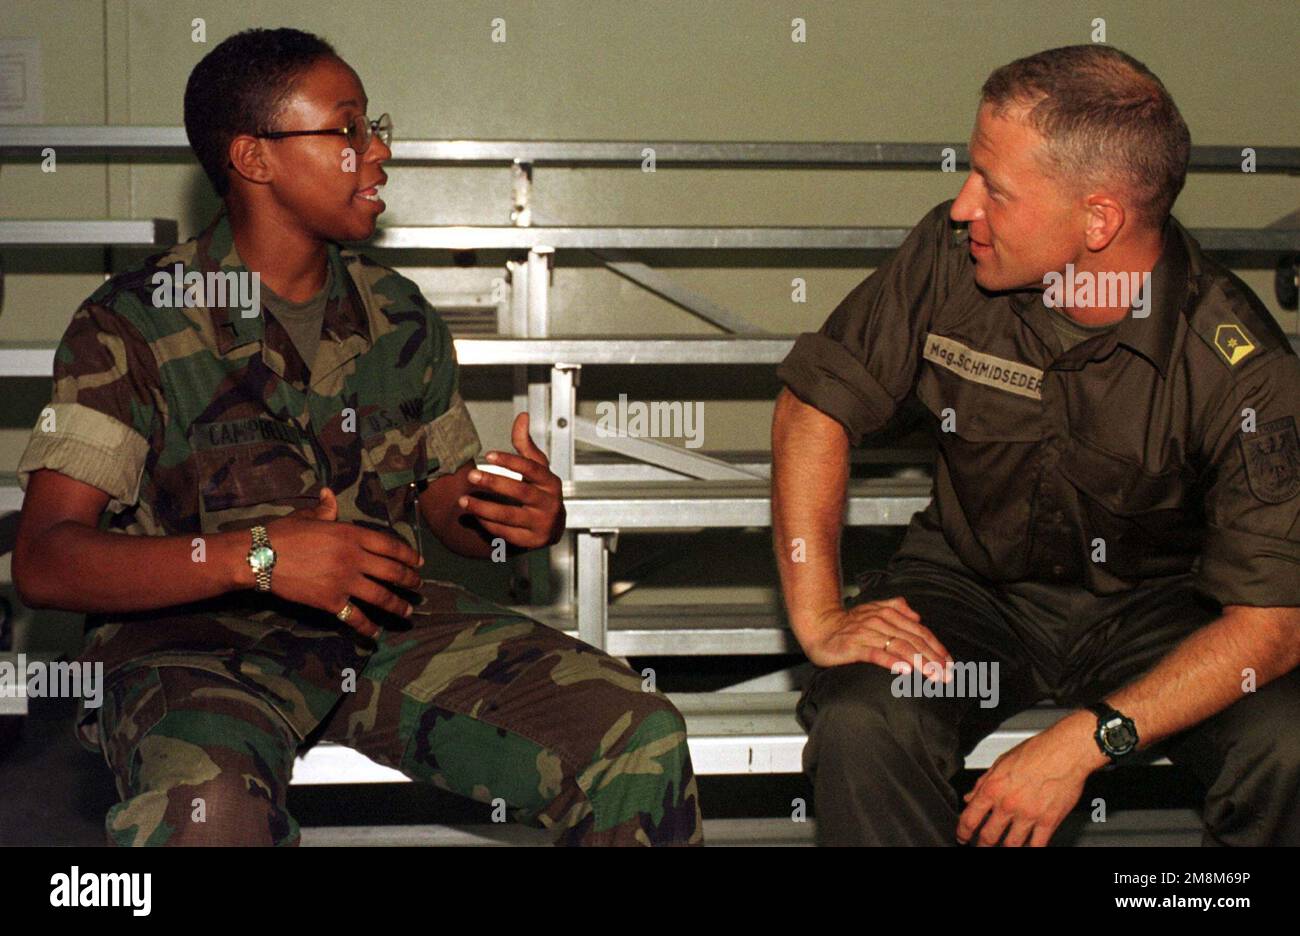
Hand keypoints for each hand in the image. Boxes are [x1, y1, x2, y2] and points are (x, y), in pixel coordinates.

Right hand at [261, 487, 423, 638]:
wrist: (260, 557)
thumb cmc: (283, 533)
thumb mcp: (307, 516)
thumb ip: (325, 509)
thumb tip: (329, 494)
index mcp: (352, 534)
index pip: (390, 545)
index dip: (409, 555)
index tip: (419, 563)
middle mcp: (354, 558)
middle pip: (392, 572)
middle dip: (410, 582)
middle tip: (419, 588)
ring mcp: (344, 581)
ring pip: (381, 596)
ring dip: (397, 606)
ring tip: (407, 612)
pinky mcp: (331, 601)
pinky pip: (356, 616)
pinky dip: (368, 626)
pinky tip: (375, 632)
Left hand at [458, 412, 564, 549]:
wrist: (552, 525)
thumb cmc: (540, 490)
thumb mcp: (537, 467)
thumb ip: (525, 444)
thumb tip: (522, 417)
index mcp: (551, 482)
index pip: (532, 469)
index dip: (510, 461)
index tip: (488, 454)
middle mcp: (549, 503)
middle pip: (520, 492)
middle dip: (494, 483)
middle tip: (471, 474)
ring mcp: (541, 524)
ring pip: (509, 516)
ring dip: (484, 508)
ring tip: (463, 500)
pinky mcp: (531, 541)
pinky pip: (506, 533)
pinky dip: (488, 524)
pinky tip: (474, 515)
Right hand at [803, 597, 953, 680]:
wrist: (819, 627)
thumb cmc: (848, 623)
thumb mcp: (874, 609)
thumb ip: (897, 608)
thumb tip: (917, 616)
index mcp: (889, 613)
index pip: (920, 631)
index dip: (937, 648)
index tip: (950, 664)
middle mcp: (881, 621)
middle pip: (914, 641)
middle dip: (934, 659)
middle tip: (948, 675)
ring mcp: (867, 634)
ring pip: (900, 648)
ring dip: (920, 663)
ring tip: (934, 676)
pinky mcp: (854, 647)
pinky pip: (877, 654)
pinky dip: (893, 662)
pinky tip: (905, 671)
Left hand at [956, 712, 1097, 845]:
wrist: (1065, 752)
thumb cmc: (1036, 751)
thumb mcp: (1001, 762)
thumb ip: (984, 782)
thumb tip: (971, 796)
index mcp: (993, 789)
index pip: (970, 818)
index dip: (962, 831)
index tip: (962, 836)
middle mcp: (1008, 804)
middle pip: (988, 836)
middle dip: (982, 845)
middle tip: (981, 846)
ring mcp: (1029, 815)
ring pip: (1011, 845)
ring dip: (1005, 848)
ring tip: (1003, 847)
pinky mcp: (1049, 821)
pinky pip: (1037, 845)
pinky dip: (1031, 849)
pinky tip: (1028, 847)